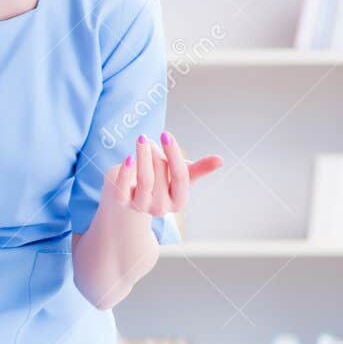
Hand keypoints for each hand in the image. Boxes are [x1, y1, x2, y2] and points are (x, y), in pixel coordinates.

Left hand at [103, 131, 222, 218]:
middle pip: (161, 174)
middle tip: (150, 142)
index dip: (174, 154)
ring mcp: (141, 206)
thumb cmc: (161, 179)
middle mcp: (160, 209)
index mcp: (179, 202)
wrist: (132, 191)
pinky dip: (125, 172)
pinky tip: (128, 157)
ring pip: (144, 179)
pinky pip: (122, 188)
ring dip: (143, 155)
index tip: (166, 134)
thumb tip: (220, 160)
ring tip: (141, 139)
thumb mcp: (179, 174)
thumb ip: (198, 169)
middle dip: (156, 153)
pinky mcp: (122, 201)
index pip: (181, 177)